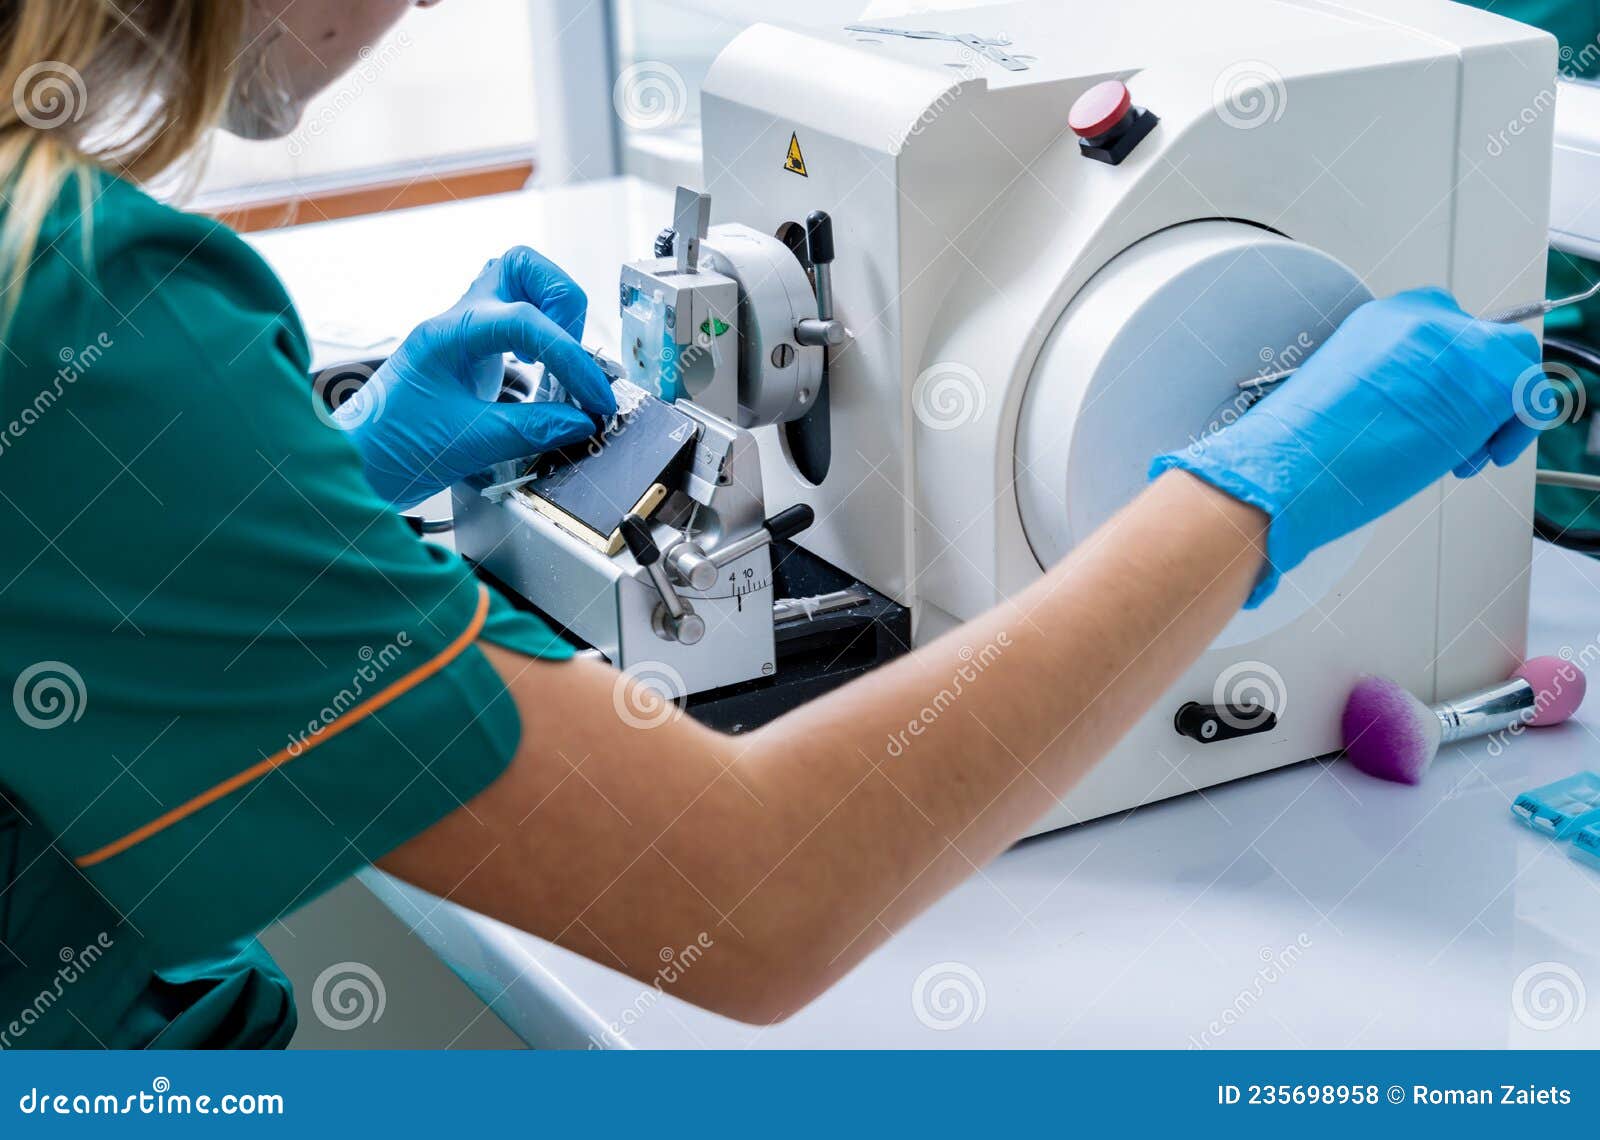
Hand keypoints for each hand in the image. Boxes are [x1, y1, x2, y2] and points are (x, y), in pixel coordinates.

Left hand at [334, 247, 617, 508]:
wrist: (354, 462)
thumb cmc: (389, 447)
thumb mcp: (466, 445)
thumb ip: (529, 430)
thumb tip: (580, 421)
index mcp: (448, 334)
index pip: (526, 321)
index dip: (570, 358)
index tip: (593, 398)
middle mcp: (457, 321)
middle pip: (523, 266)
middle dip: (563, 304)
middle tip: (574, 353)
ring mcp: (464, 332)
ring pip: (521, 282)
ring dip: (555, 314)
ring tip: (563, 361)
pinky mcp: (472, 351)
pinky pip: (517, 319)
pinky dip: (543, 336)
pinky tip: (545, 372)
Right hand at [1151, 287, 1543, 605]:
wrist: (1289, 467)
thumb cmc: (1306, 452)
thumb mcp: (1350, 399)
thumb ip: (1396, 387)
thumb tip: (1426, 408)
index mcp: (1381, 320)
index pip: (1448, 333)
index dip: (1456, 379)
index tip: (1450, 412)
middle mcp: (1420, 316)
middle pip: (1487, 344)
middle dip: (1485, 395)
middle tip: (1466, 442)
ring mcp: (1456, 341)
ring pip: (1514, 365)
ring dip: (1500, 416)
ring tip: (1462, 456)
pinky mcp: (1486, 376)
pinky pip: (1529, 397)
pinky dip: (1514, 430)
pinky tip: (1475, 456)